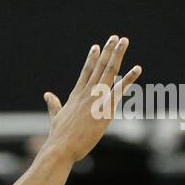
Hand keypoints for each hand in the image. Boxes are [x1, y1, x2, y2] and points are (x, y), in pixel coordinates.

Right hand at [43, 36, 141, 163]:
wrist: (61, 147)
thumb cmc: (58, 137)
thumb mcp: (55, 117)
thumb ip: (53, 104)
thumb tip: (47, 95)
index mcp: (76, 95)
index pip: (86, 72)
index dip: (91, 58)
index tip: (96, 46)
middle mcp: (87, 93)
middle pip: (99, 67)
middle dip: (108, 51)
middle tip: (115, 37)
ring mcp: (96, 99)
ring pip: (109, 71)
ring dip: (117, 55)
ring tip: (123, 41)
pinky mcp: (105, 108)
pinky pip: (120, 90)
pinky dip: (129, 78)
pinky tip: (137, 68)